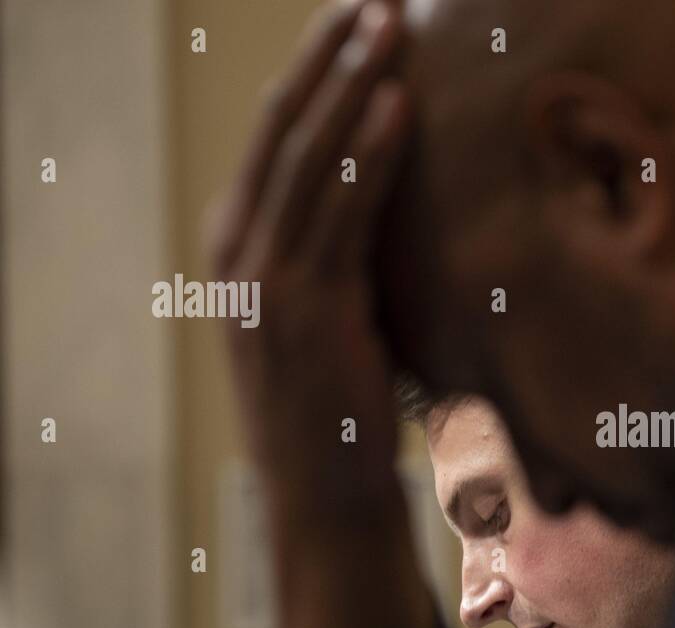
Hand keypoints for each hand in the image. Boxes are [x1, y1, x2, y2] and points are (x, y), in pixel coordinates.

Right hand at [207, 0, 408, 525]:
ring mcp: (265, 279)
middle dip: (327, 56)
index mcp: (241, 246)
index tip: (352, 22)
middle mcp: (240, 252)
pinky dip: (369, 153)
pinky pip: (340, 213)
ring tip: (387, 23)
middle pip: (282, 129)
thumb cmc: (340, 406)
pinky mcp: (304, 307)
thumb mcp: (328, 314)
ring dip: (350, 84)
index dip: (312, 74)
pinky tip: (397, 104)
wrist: (325, 495)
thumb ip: (338, 253)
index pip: (273, 139)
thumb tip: (385, 196)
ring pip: (308, 158)